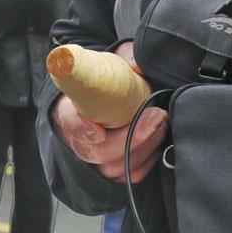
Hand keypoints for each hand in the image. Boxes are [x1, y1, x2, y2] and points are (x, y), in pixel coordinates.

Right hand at [52, 41, 166, 182]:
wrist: (101, 97)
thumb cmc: (104, 80)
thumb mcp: (113, 62)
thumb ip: (125, 58)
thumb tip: (138, 64)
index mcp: (70, 108)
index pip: (69, 120)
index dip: (81, 127)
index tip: (98, 131)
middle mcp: (78, 138)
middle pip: (98, 152)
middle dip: (131, 137)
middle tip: (156, 115)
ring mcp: (94, 157)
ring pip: (115, 167)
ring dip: (144, 147)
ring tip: (162, 123)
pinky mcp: (111, 169)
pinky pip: (129, 174)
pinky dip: (147, 160)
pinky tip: (158, 138)